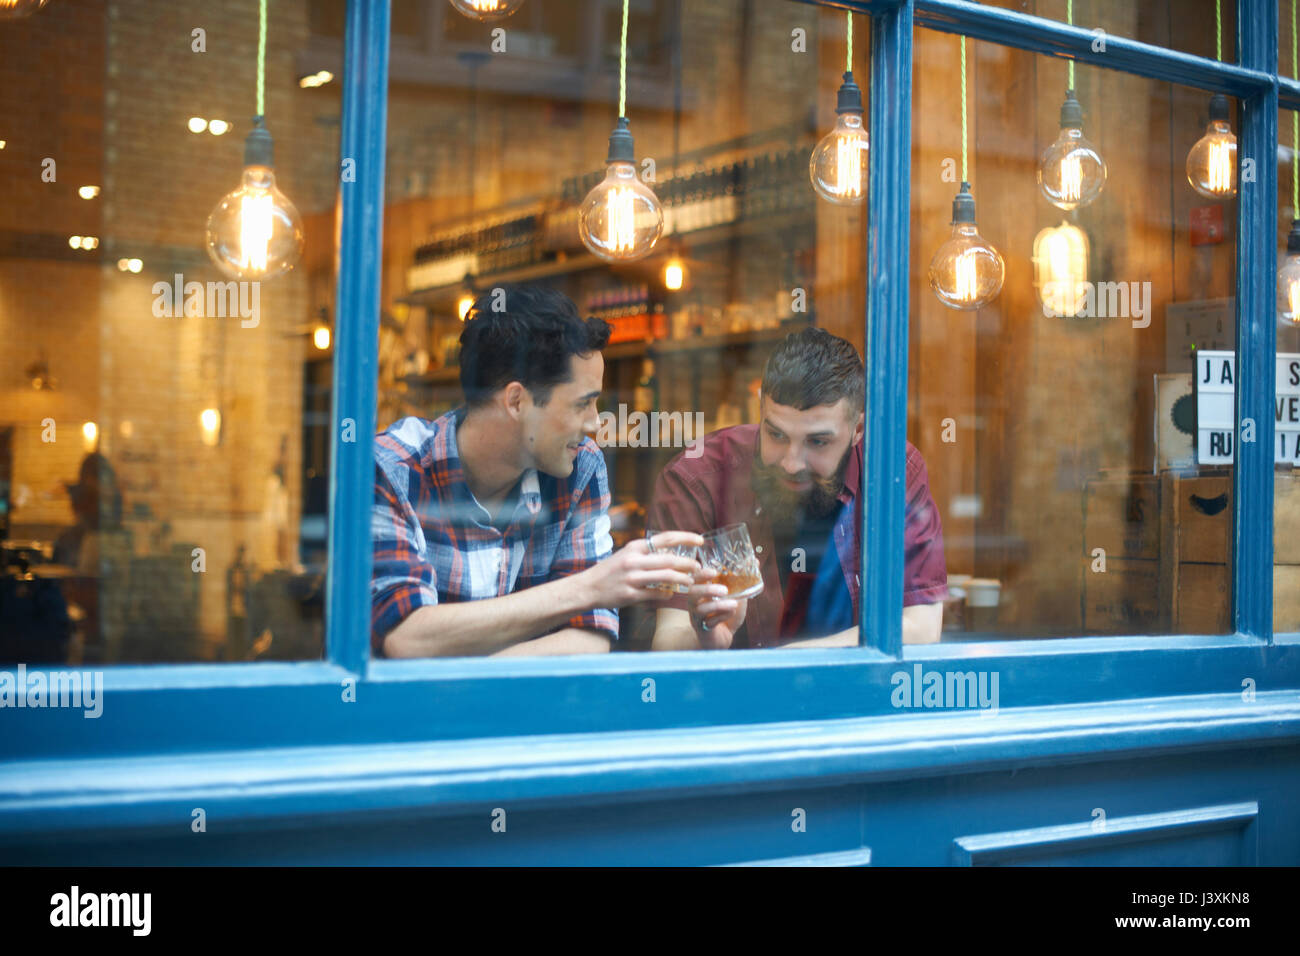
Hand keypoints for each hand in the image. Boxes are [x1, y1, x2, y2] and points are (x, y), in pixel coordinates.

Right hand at [578, 531, 703, 607]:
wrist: (587, 587)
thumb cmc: (609, 570)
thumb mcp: (626, 554)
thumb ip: (646, 553)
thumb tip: (671, 552)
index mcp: (635, 547)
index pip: (665, 538)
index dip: (686, 537)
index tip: (700, 540)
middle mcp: (634, 560)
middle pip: (670, 560)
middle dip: (688, 564)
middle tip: (698, 567)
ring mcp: (632, 578)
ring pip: (666, 577)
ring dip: (682, 580)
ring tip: (690, 581)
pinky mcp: (630, 594)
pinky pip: (655, 594)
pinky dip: (666, 593)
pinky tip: (670, 593)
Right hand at [687, 567, 747, 649]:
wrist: (722, 638)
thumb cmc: (727, 614)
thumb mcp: (737, 595)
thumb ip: (743, 581)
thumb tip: (755, 561)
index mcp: (702, 590)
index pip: (696, 578)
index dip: (702, 574)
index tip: (714, 571)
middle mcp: (696, 602)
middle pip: (692, 593)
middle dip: (707, 589)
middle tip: (724, 590)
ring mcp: (697, 616)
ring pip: (700, 609)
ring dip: (718, 605)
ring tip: (733, 603)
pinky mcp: (703, 629)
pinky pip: (709, 623)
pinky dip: (722, 617)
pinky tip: (731, 613)